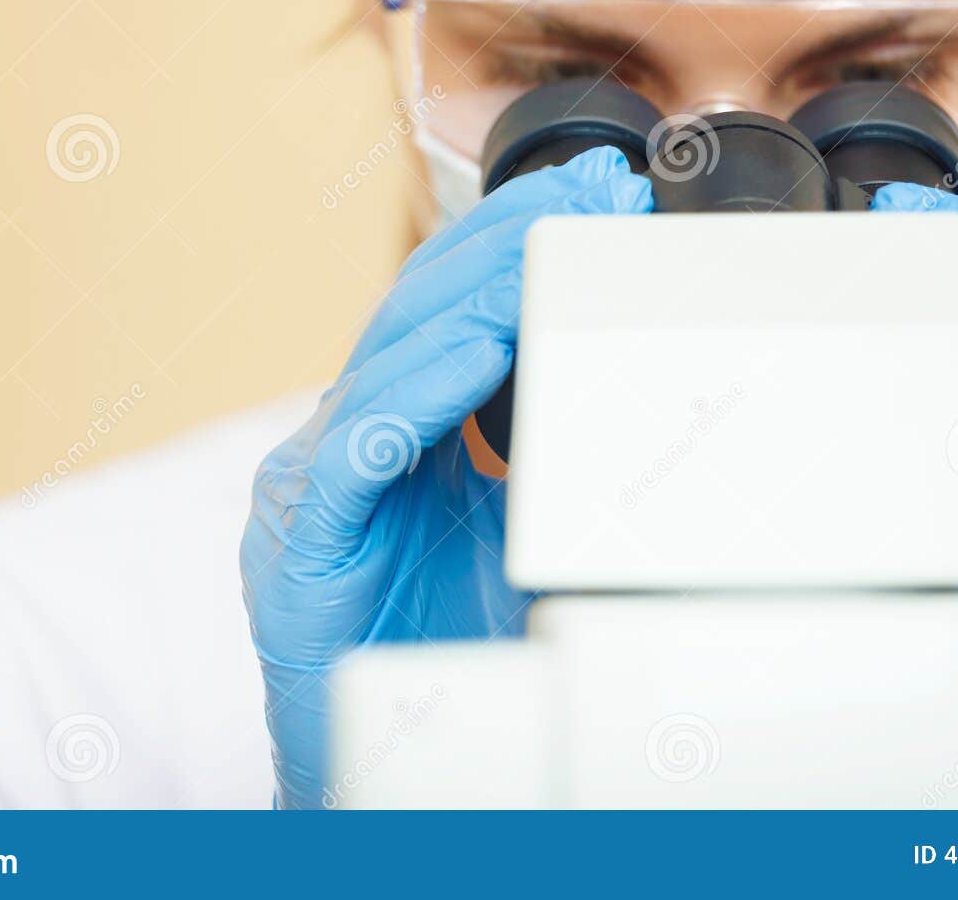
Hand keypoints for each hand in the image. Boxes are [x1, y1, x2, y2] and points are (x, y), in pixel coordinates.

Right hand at [240, 147, 652, 807]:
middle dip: (507, 240)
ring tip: (547, 250)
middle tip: (596, 191)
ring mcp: (314, 485)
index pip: (451, 308)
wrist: (379, 766)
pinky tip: (474, 352)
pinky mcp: (302, 544)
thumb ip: (555, 465)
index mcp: (397, 427)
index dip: (516, 241)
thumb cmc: (448, 649)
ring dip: (473, 299)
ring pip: (388, 363)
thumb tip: (655, 410)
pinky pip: (357, 454)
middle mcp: (349, 437)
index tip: (601, 193)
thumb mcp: (521, 534)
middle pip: (420, 310)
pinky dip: (417, 396)